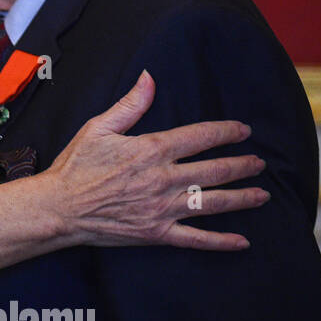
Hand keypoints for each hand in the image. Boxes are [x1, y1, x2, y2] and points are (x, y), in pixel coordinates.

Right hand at [46, 70, 267, 250]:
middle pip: (215, 170)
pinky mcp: (156, 233)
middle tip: (259, 163)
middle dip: (242, 166)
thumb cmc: (75, 167)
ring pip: (213, 203)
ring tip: (262, 195)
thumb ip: (130, 104)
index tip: (242, 130)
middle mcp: (163, 179)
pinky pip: (195, 239)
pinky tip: (241, 242)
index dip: (226, 132)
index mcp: (151, 150)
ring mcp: (162, 209)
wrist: (59, 208)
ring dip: (242, 198)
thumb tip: (149, 78)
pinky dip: (220, 242)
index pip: (200, 137)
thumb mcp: (98, 128)